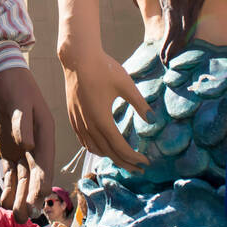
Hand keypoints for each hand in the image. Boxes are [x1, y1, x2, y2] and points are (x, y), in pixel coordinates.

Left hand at [0, 67, 54, 222]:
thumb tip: (28, 147)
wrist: (1, 76)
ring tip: (16, 218)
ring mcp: (23, 149)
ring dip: (20, 197)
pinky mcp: (9, 150)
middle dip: (30, 196)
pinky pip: (10, 172)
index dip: (42, 181)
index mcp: (45, 133)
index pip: (44, 162)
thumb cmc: (15, 85)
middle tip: (25, 217)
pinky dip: (8, 187)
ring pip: (22, 178)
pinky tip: (4, 202)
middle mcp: (37, 144)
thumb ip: (24, 123)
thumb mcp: (20, 100)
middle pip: (34, 175)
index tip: (38, 199)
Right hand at [59, 45, 152, 173]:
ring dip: (109, 157)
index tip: (146, 162)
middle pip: (108, 153)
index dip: (134, 158)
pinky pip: (83, 140)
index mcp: (102, 119)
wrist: (77, 57)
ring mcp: (78, 122)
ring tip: (124, 159)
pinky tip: (102, 146)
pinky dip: (95, 148)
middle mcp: (88, 125)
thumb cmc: (103, 68)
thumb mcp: (126, 85)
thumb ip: (140, 104)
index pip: (120, 148)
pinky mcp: (72, 117)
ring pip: (94, 149)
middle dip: (125, 163)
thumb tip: (153, 120)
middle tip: (139, 169)